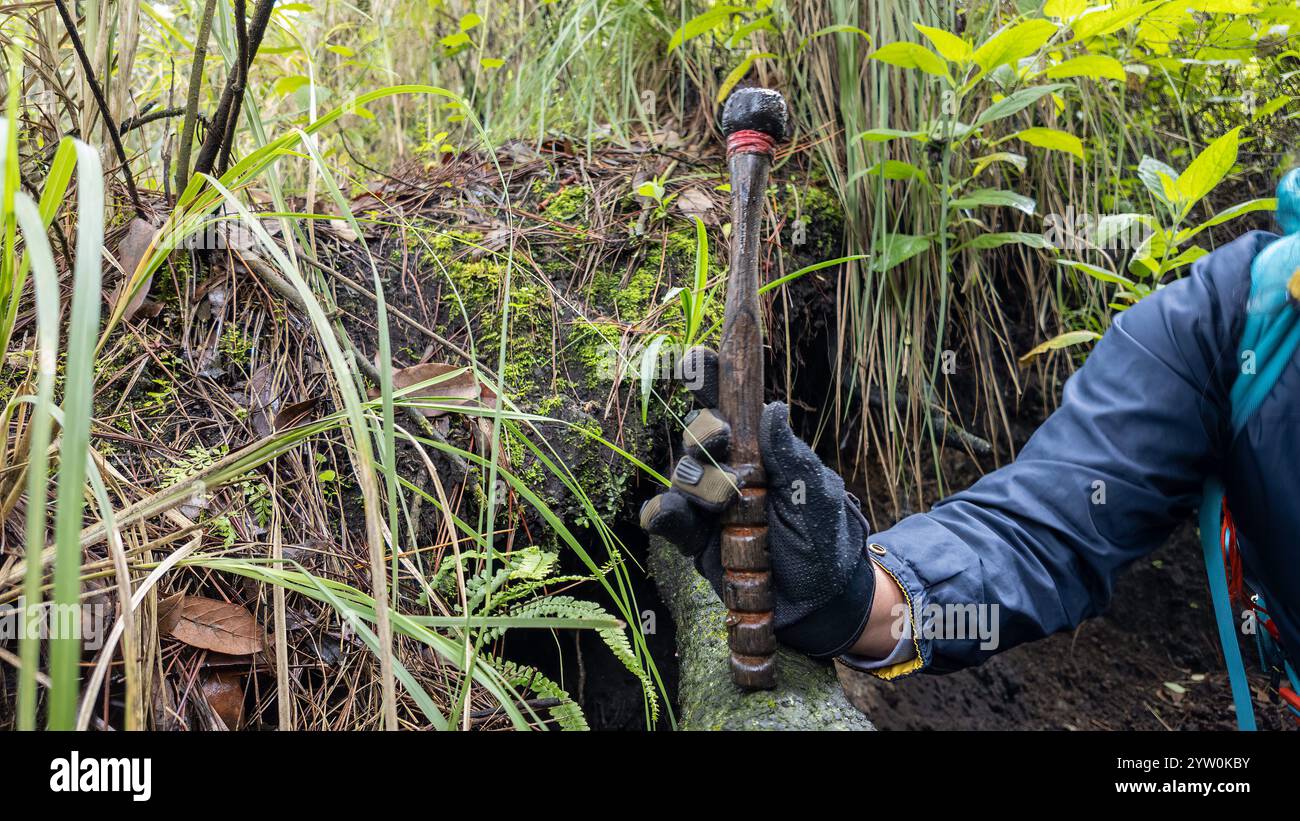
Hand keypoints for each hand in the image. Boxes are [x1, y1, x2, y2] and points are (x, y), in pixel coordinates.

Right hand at [639, 348, 877, 657]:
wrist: (819, 605)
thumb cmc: (826, 541)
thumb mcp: (818, 496)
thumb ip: (792, 457)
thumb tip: (772, 409)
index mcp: (761, 451)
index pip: (732, 406)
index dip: (712, 379)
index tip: (701, 357)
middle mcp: (729, 470)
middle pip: (698, 435)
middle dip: (704, 433)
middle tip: (722, 442)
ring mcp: (708, 505)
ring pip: (682, 474)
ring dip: (698, 481)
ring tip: (725, 503)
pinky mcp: (694, 539)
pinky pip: (667, 518)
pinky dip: (663, 513)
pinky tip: (668, 513)